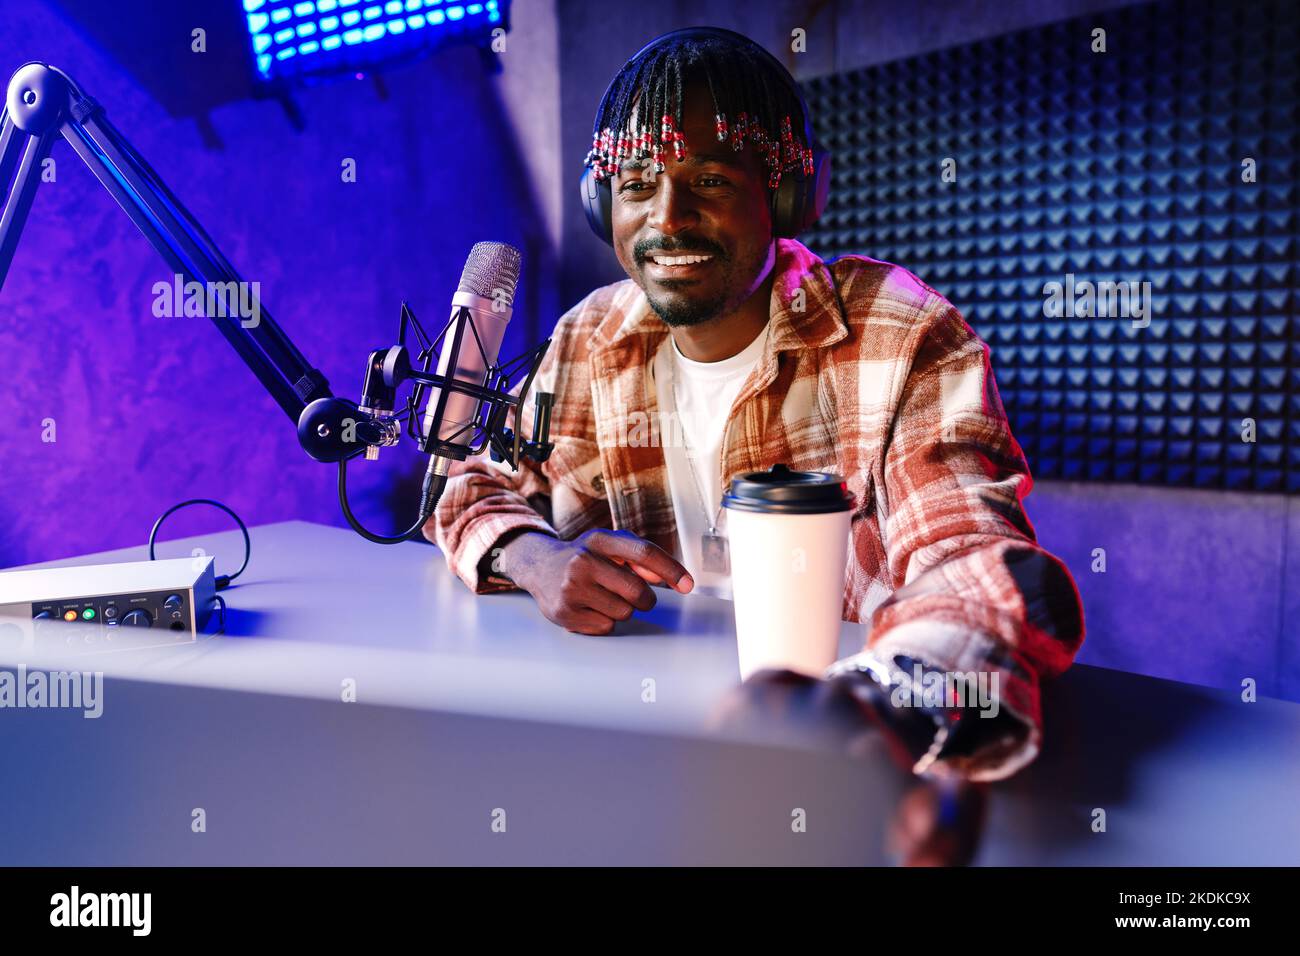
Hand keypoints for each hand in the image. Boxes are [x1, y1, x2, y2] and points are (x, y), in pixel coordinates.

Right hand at [497, 529, 693, 634]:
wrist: (539, 567)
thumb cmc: (584, 556)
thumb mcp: (609, 546)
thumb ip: (640, 557)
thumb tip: (666, 578)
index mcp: (598, 540)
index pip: (643, 552)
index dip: (670, 569)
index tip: (687, 585)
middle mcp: (583, 561)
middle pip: (637, 592)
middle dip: (645, 600)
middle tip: (639, 598)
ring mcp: (572, 589)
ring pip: (623, 613)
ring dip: (622, 610)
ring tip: (605, 598)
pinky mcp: (565, 613)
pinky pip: (605, 627)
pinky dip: (604, 621)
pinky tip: (590, 608)